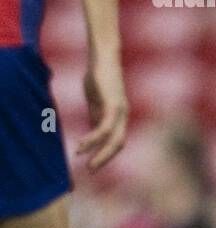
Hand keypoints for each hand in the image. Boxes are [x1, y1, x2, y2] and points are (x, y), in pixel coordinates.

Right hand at [79, 55, 127, 169]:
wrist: (102, 57)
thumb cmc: (98, 77)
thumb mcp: (96, 100)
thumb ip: (96, 115)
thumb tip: (94, 132)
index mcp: (119, 116)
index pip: (117, 140)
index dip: (106, 153)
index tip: (93, 163)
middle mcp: (123, 115)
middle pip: (119, 143)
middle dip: (105, 158)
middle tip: (91, 170)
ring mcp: (119, 110)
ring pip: (113, 138)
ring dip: (99, 152)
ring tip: (85, 161)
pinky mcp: (112, 104)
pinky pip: (104, 127)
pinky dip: (93, 138)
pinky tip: (82, 145)